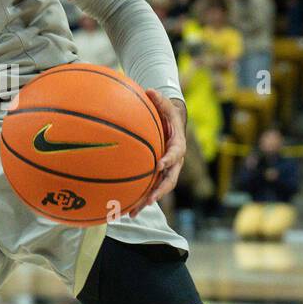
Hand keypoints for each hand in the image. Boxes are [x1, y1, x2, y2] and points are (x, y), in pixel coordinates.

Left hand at [133, 91, 186, 214]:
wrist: (174, 126)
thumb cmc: (168, 115)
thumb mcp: (166, 106)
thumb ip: (159, 100)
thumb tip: (149, 90)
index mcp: (177, 145)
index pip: (176, 154)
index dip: (169, 160)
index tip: (160, 165)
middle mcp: (174, 162)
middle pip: (169, 180)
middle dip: (159, 191)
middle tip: (149, 199)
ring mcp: (167, 171)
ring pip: (159, 189)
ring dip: (147, 201)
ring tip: (133, 213)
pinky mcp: (158, 176)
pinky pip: (150, 188)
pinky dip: (140, 199)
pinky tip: (124, 209)